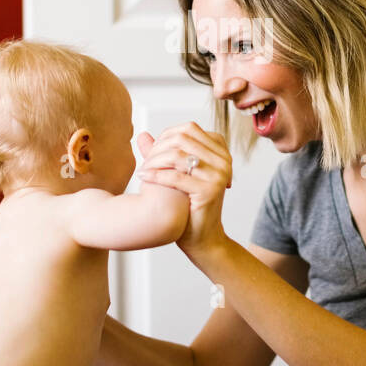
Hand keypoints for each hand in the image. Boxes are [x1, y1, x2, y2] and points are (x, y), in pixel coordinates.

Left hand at [136, 122, 231, 254]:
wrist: (202, 237)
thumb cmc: (189, 205)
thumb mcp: (177, 174)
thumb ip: (161, 154)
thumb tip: (142, 135)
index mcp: (220, 152)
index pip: (189, 129)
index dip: (167, 136)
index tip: (152, 151)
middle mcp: (224, 160)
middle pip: (183, 138)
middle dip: (159, 148)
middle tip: (145, 160)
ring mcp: (219, 175)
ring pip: (178, 155)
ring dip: (155, 161)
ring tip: (143, 170)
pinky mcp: (210, 190)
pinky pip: (176, 177)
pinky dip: (156, 175)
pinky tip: (143, 178)